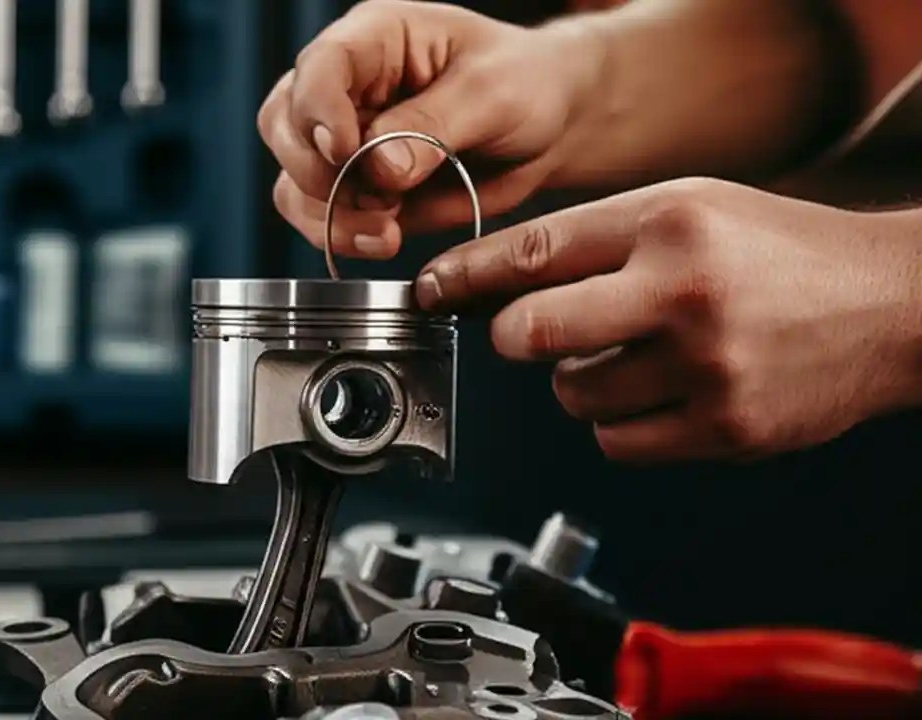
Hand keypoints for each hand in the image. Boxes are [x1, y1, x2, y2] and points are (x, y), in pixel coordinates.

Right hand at [258, 0, 604, 258]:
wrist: (548, 127)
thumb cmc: (526, 84)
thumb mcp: (493, 92)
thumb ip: (435, 125)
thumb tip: (381, 168)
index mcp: (376, 38)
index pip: (320, 66)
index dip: (320, 112)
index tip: (346, 152)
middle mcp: (347, 86)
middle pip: (284, 125)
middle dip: (318, 173)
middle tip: (377, 200)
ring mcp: (344, 139)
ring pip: (292, 179)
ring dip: (328, 216)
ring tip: (386, 231)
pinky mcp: (354, 187)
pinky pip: (317, 217)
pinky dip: (340, 236)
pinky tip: (383, 239)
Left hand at [415, 177, 921, 461]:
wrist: (895, 305)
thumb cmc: (783, 252)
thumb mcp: (691, 208)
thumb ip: (599, 239)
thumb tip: (500, 280)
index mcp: (671, 223)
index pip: (535, 251)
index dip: (467, 275)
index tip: (433, 290)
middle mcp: (684, 293)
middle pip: (531, 333)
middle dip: (513, 335)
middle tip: (527, 332)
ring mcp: (706, 369)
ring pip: (572, 394)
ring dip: (581, 379)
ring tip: (635, 353)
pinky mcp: (725, 430)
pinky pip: (616, 442)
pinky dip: (620, 421)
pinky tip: (659, 391)